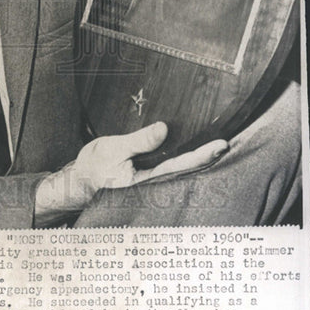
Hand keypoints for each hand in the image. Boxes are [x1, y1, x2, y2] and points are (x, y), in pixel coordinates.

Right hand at [34, 122, 227, 225]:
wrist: (80, 180)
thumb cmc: (95, 167)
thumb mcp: (114, 151)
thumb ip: (139, 142)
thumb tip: (164, 129)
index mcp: (150, 179)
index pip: (183, 165)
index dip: (204, 155)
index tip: (222, 145)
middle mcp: (156, 180)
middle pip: (189, 168)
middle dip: (209, 157)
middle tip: (229, 143)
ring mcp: (153, 177)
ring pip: (182, 167)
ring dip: (199, 157)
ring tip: (218, 145)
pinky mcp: (147, 173)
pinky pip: (171, 164)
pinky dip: (185, 156)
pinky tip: (193, 149)